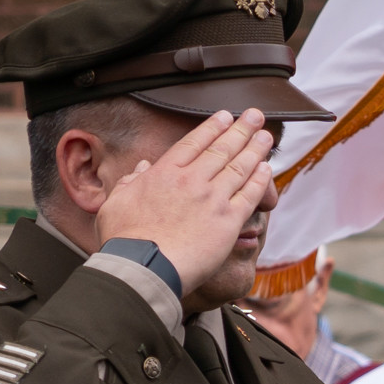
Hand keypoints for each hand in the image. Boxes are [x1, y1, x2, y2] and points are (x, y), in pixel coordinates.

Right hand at [95, 110, 275, 296]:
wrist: (143, 267)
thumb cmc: (124, 240)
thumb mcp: (116, 203)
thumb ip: (130, 181)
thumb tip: (142, 167)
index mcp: (163, 173)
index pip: (193, 142)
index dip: (212, 127)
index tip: (225, 116)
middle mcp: (191, 181)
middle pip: (221, 149)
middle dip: (241, 129)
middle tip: (255, 116)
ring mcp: (212, 200)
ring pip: (239, 168)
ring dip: (255, 149)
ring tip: (266, 136)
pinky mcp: (228, 223)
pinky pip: (249, 196)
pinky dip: (260, 180)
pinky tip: (267, 169)